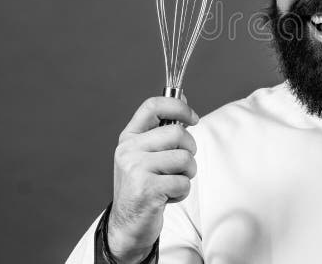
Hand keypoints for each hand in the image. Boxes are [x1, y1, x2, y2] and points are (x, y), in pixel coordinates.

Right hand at [108, 95, 199, 262]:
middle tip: (181, 165)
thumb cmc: (144, 185)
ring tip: (172, 182)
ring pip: (184, 159)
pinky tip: (167, 197)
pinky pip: (183, 182)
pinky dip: (182, 192)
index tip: (193, 118)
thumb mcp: (147, 153)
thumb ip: (162, 128)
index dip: (178, 107)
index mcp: (129, 137)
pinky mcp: (146, 190)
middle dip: (190, 150)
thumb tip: (182, 97)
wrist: (128, 225)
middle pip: (177, 134)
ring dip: (187, 174)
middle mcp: (128, 150)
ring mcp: (135, 170)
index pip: (152, 106)